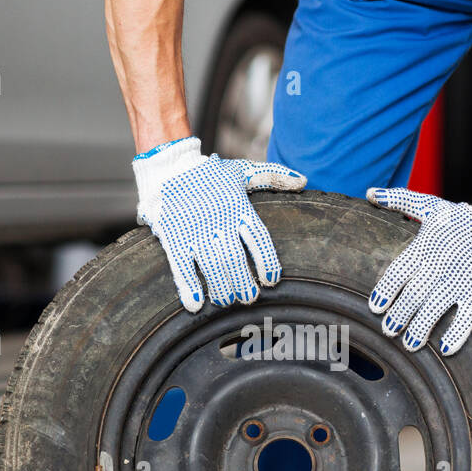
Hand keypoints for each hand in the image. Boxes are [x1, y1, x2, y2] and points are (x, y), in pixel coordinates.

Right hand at [134, 136, 306, 310]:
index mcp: (238, 207)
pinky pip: (181, 266)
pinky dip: (188, 286)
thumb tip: (304, 181)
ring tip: (227, 300)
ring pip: (211, 266)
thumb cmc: (208, 174)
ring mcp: (194, 231)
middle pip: (235, 258)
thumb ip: (273, 176)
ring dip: (221, 288)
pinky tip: (195, 303)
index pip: (258, 238)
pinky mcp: (173, 238)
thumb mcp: (242, 171)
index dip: (266, 262)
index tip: (271, 280)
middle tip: (249, 298)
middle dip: (244, 282)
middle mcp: (218, 221)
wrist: (167, 167)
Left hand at [366, 187, 471, 354]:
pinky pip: (468, 317)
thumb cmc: (460, 221)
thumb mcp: (430, 207)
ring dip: (421, 328)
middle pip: (415, 293)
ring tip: (409, 344)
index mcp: (427, 244)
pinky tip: (444, 348)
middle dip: (400, 314)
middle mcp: (442, 263)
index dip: (386, 290)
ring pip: (437, 308)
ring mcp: (463, 278)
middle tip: (388, 330)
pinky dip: (457, 334)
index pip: (400, 270)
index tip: (375, 307)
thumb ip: (398, 200)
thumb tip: (370, 194)